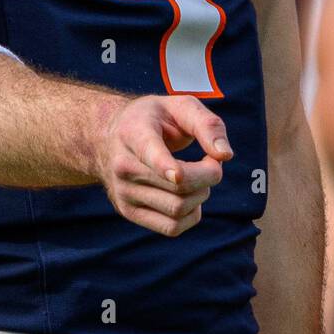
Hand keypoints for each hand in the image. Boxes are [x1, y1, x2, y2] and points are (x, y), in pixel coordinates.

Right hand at [94, 95, 231, 237]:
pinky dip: (191, 214)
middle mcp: (123, 165)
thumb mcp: (179, 105)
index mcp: (134, 132)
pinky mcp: (128, 212)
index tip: (178, 174)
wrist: (107, 135)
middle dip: (209, 176)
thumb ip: (207, 125)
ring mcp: (123, 192)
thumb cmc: (153, 119)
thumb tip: (225, 156)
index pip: (149, 153)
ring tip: (198, 178)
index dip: (165, 166)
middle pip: (178, 186)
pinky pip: (171, 228)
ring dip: (201, 195)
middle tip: (212, 162)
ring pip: (177, 209)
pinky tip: (189, 196)